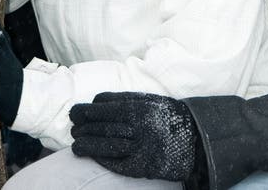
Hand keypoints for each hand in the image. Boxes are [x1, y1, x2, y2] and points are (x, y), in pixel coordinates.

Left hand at [71, 92, 196, 181]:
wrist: (195, 139)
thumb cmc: (168, 116)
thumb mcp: (150, 100)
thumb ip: (126, 100)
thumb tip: (97, 102)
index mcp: (141, 107)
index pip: (106, 106)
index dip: (89, 109)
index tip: (78, 111)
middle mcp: (139, 126)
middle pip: (103, 125)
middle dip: (84, 124)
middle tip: (72, 124)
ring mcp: (140, 147)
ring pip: (106, 144)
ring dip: (87, 144)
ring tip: (75, 143)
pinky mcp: (141, 166)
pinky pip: (116, 163)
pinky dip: (102, 158)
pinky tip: (92, 155)